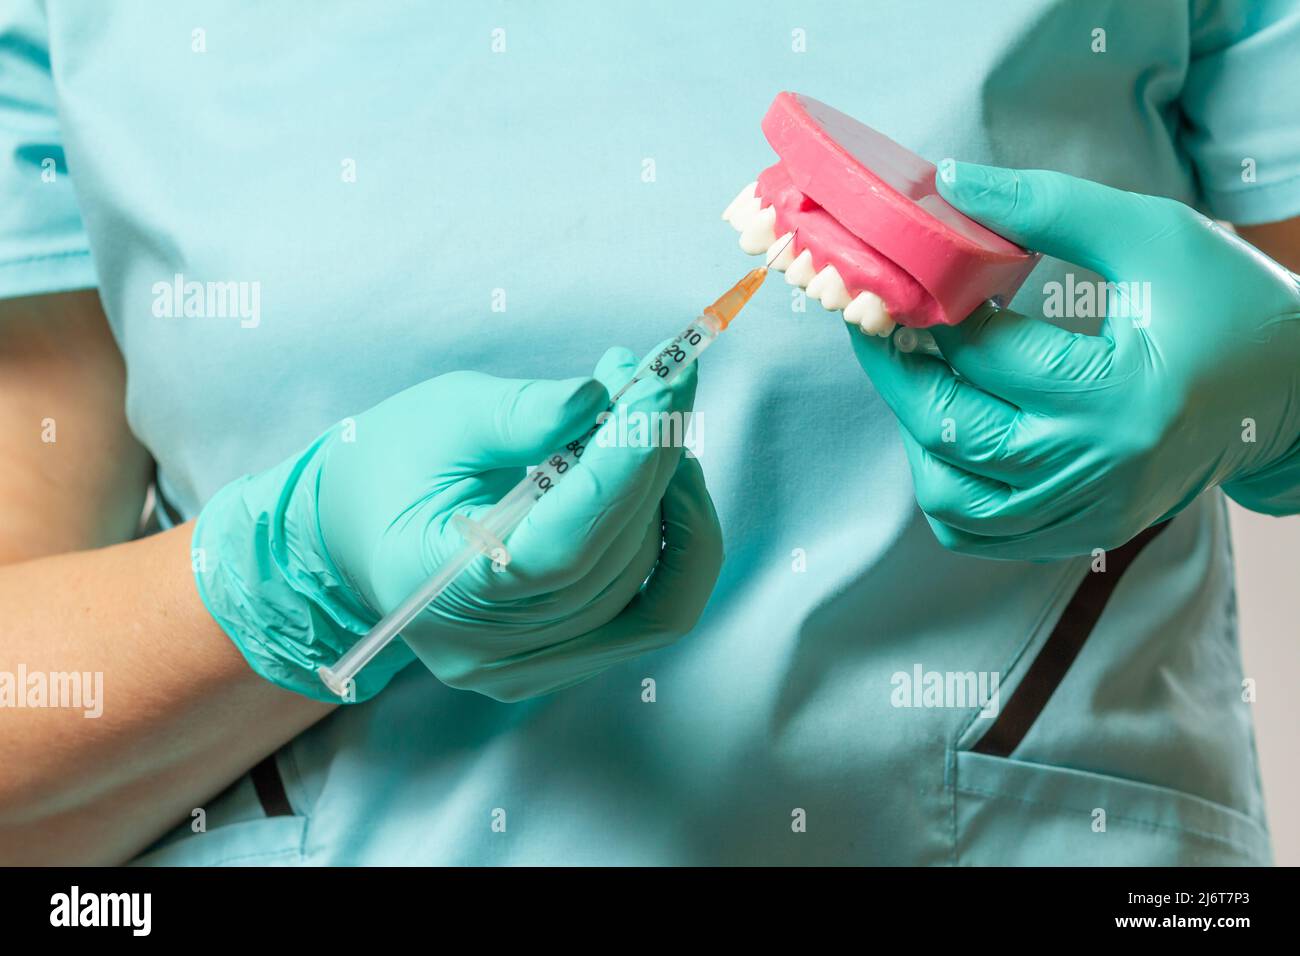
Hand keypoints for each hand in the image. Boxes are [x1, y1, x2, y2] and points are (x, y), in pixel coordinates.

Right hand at [194, 349, 722, 700]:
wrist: (355, 533)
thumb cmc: (391, 466)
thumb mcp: (443, 417)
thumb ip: (525, 412)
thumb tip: (609, 396)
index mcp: (435, 587)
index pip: (562, 545)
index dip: (626, 465)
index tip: (664, 386)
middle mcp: (484, 649)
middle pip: (610, 559)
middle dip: (651, 460)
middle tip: (662, 380)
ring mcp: (524, 669)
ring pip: (642, 584)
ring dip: (666, 494)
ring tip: (650, 423)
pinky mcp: (558, 663)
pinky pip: (652, 615)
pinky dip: (679, 548)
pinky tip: (670, 486)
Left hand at [850, 163, 1299, 560]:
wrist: (1296, 393)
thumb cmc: (1231, 304)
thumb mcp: (1152, 235)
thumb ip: (1048, 206)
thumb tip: (950, 183)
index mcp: (1117, 392)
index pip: (983, 354)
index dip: (925, 311)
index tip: (896, 277)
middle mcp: (1095, 467)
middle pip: (950, 430)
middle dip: (894, 371)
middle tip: (877, 323)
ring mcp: (1086, 511)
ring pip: (949, 497)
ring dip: (915, 433)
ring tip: (919, 376)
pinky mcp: (1082, 532)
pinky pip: (978, 531)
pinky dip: (946, 484)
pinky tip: (951, 429)